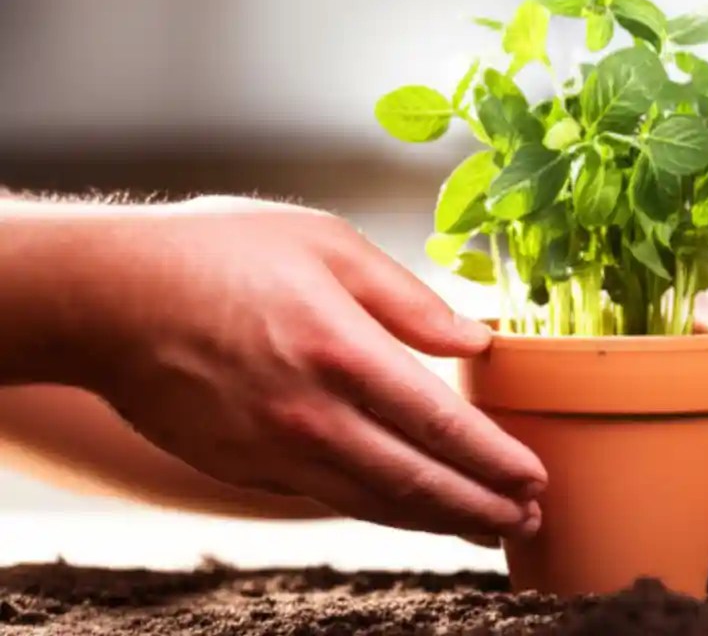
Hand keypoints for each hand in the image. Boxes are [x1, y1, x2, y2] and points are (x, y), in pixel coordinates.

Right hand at [4, 196, 545, 537]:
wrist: (106, 296)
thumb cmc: (217, 254)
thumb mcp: (326, 243)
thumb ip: (410, 298)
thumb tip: (475, 338)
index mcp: (344, 352)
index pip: (442, 426)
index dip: (496, 461)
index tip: (535, 480)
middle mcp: (313, 416)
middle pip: (419, 484)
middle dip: (482, 509)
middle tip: (527, 522)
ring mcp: (275, 453)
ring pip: (375, 506)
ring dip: (438, 523)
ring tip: (484, 529)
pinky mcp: (245, 470)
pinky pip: (328, 499)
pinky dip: (380, 511)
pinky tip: (407, 508)